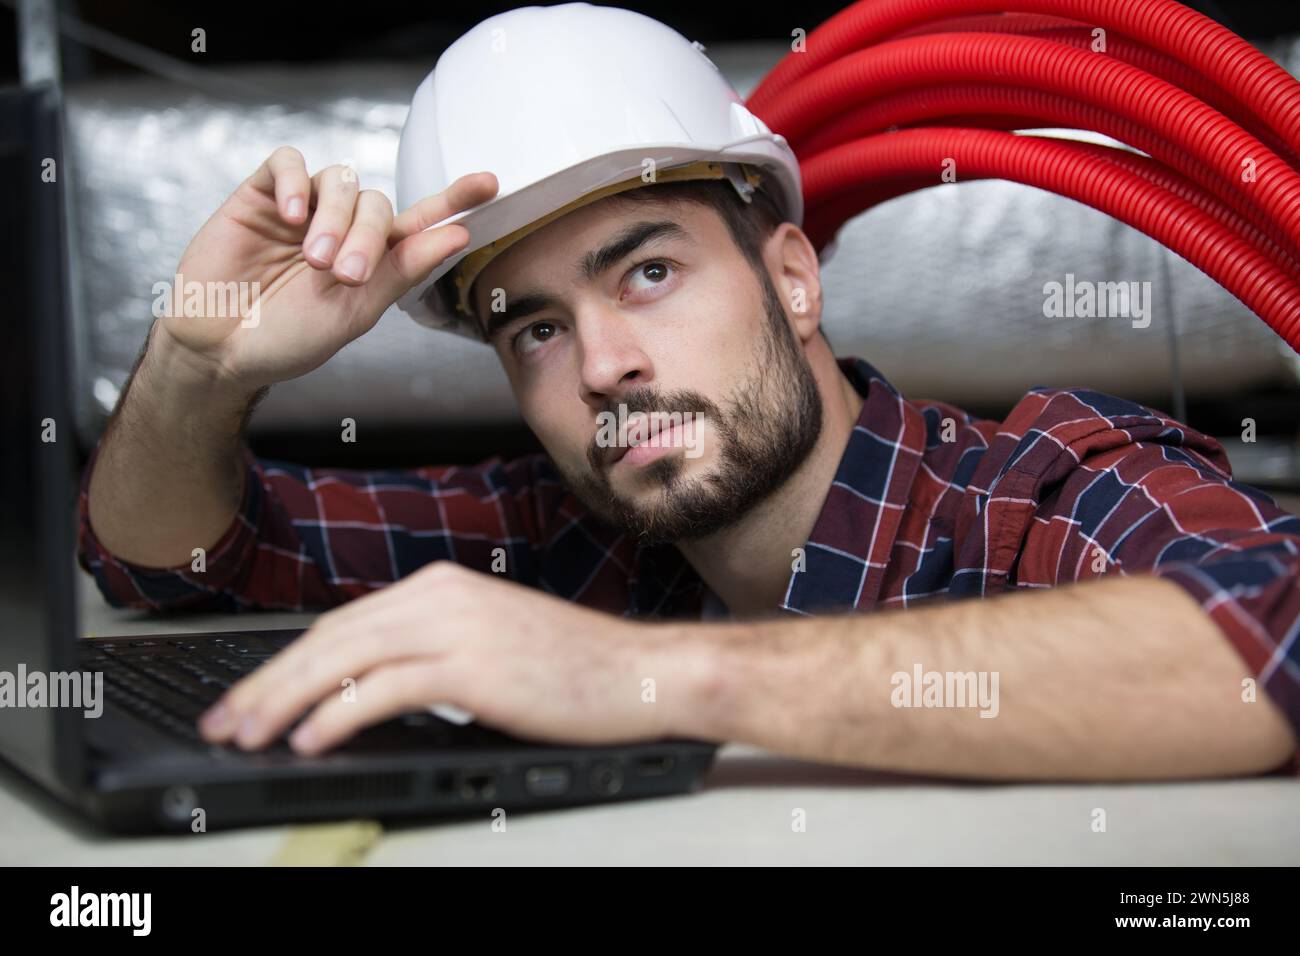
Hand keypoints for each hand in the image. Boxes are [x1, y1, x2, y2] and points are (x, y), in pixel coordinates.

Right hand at [159, 146, 497, 390]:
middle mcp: (342, 229)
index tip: (490, 183)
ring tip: (313, 261)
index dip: (453, 201)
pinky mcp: (260, 197)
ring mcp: (302, 210)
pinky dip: (295, 184)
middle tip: (345, 275)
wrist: (222, 351)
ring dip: (334, 220)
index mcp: (373, 259)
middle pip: (376, 203)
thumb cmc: (288, 339)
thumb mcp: (355, 311)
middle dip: (368, 236)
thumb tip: (457, 236)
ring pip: (338, 181)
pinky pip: (287, 163)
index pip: (420, 221)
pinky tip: (291, 217)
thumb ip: (403, 271)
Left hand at [196, 562, 700, 753]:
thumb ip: (427, 653)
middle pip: (330, 637)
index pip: (341, 624)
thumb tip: (358, 692)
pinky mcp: (473, 666)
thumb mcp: (488, 645)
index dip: (284, 663)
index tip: (249, 696)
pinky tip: (309, 738)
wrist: (640, 671)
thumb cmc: (572, 667)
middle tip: (226, 719)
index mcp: (440, 586)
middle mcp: (441, 595)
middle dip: (267, 682)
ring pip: (344, 658)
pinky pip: (385, 689)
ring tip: (249, 733)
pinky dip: (336, 714)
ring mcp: (457, 626)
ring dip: (285, 700)